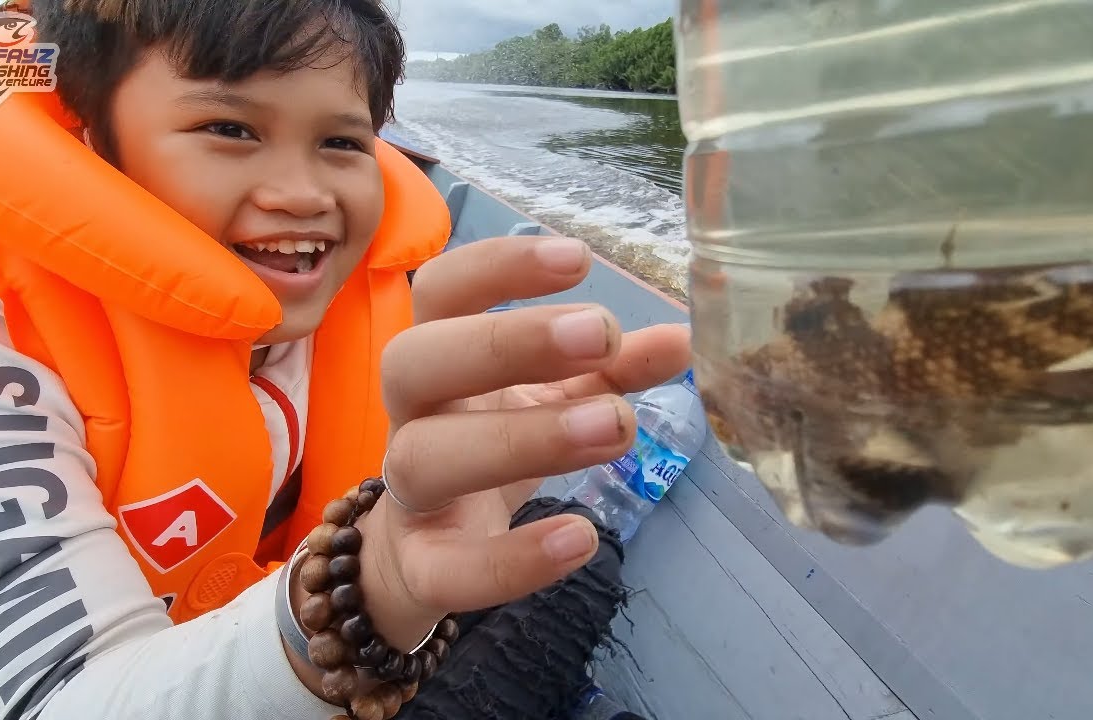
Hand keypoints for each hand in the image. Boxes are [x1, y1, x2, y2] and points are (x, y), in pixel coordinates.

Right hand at [361, 235, 689, 649]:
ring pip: (427, 456)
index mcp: (441, 355)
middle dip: (508, 341)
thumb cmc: (491, 445)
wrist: (423, 553)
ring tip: (615, 426)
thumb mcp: (552, 397)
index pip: (442, 291)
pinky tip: (580, 538)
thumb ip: (611, 367)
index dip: (498, 267)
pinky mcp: (421, 567)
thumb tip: (684, 337)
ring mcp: (407, 492)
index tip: (580, 259)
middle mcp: (412, 414)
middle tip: (602, 334)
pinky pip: (448, 569)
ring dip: (523, 437)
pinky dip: (512, 559)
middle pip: (415, 360)